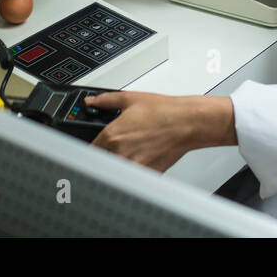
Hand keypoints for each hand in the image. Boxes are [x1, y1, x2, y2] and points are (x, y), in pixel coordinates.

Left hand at [86, 91, 235, 172]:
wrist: (188, 123)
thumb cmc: (164, 111)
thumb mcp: (131, 99)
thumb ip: (106, 101)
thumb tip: (93, 101)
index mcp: (113, 135)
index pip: (88, 149)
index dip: (90, 147)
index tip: (92, 147)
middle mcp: (121, 153)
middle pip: (100, 162)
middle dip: (104, 155)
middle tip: (115, 147)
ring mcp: (134, 166)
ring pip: (116, 171)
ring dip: (118, 164)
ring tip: (131, 151)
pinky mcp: (147, 174)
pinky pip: (133, 177)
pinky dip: (134, 170)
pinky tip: (142, 157)